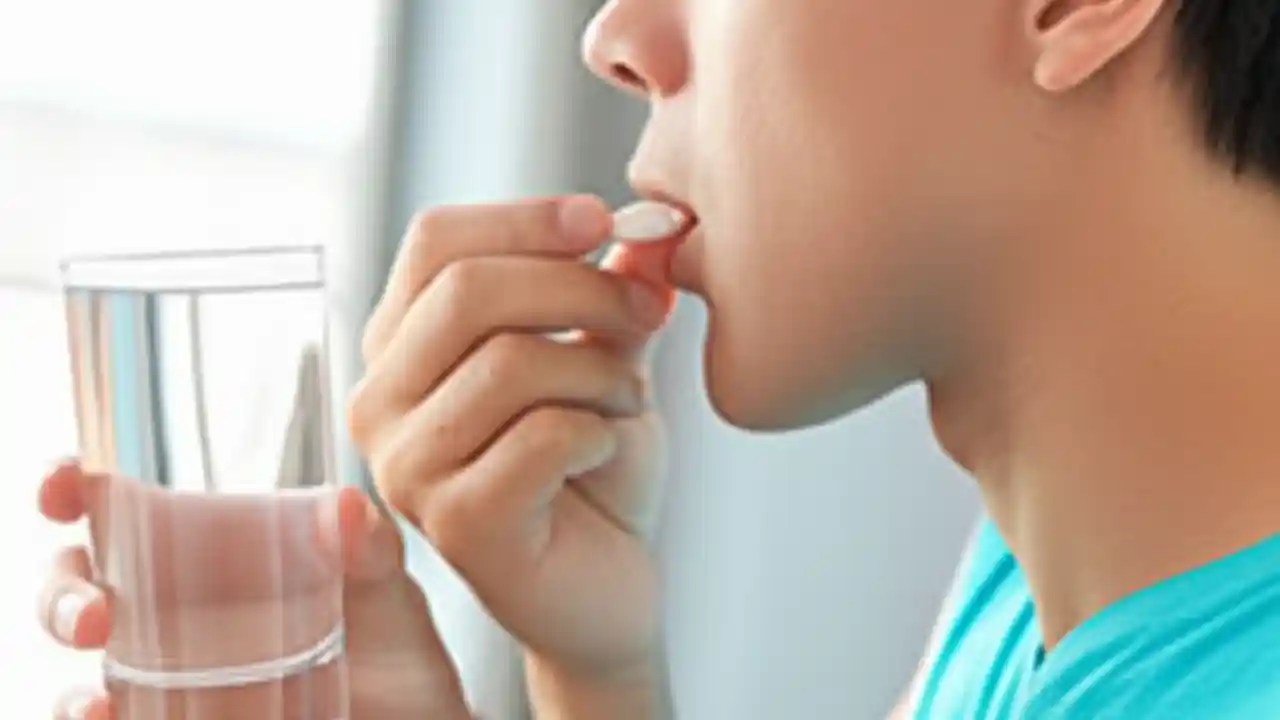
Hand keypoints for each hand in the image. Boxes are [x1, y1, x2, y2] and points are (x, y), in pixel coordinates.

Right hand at [36, 461, 470, 719]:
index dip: (68, 489)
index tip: (65, 485)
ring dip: (71, 685)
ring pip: (80, 670)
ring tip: (101, 702)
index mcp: (206, 549)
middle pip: (76, 587)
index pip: (113, 508)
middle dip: (63, 596)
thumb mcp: (386, 585)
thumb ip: (369, 544)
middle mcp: (168, 609)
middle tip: (95, 618)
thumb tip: (345, 506)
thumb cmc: (392, 644)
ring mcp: (165, 676)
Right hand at [348, 197, 676, 685]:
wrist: (605, 580)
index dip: (525, 219)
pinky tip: (603, 451)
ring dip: (600, 372)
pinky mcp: (455, 524)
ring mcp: (407, 467)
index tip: (601, 221)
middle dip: (582, 289)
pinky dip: (600, 431)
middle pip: (467, 291)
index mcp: (402, 346)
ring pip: (510, 362)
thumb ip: (612, 290)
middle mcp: (382, 402)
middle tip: (646, 311)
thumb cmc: (592, 468)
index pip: (435, 241)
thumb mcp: (605, 357)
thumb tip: (648, 225)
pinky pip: (543, 436)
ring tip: (625, 399)